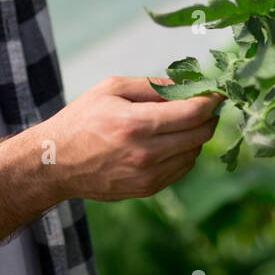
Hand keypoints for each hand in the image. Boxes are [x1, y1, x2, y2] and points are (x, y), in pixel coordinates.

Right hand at [31, 77, 220, 202]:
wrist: (57, 162)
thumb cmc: (82, 120)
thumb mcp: (111, 88)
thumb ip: (151, 85)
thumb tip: (186, 86)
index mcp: (136, 123)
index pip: (192, 113)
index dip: (211, 100)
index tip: (217, 92)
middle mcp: (145, 153)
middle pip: (199, 134)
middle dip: (208, 117)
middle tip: (205, 105)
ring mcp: (148, 175)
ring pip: (194, 153)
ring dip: (196, 136)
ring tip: (185, 122)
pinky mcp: (147, 189)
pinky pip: (181, 169)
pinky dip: (184, 152)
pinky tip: (172, 140)